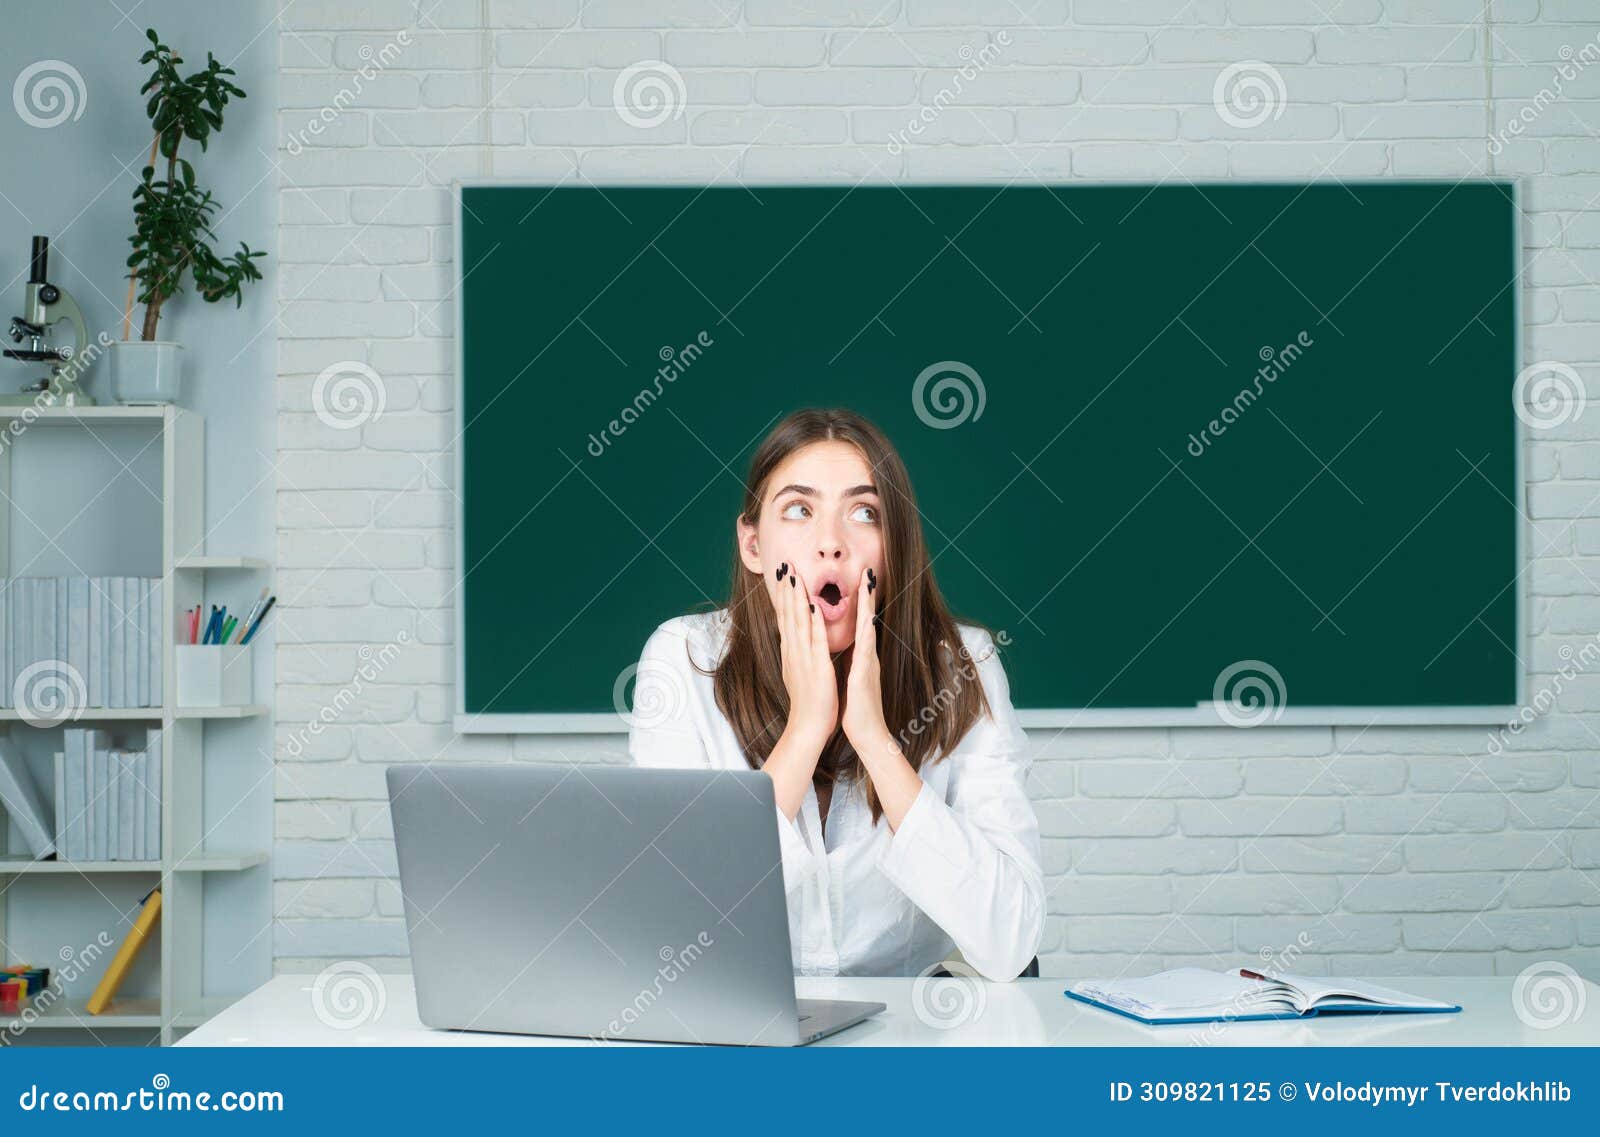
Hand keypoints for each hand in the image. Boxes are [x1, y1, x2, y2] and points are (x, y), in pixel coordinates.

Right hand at [767, 561, 836, 744]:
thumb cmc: (808, 703)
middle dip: (786, 588)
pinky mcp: (817, 666)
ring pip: (798, 622)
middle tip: (784, 564)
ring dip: (796, 597)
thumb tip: (795, 642)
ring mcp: (803, 658)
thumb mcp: (800, 673)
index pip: (785, 617)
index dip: (783, 595)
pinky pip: (815, 640)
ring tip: (793, 575)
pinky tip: (811, 605)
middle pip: (788, 614)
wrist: (808, 728)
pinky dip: (813, 621)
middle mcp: (793, 651)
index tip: (783, 575)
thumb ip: (798, 655)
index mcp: (791, 652)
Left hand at [841, 565, 889, 751]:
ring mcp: (868, 663)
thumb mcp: (850, 677)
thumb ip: (849, 659)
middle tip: (867, 571)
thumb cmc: (857, 708)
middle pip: (866, 620)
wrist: (867, 734)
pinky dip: (865, 633)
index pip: (859, 623)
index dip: (858, 602)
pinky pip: (865, 650)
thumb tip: (843, 645)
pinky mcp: (865, 675)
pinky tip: (866, 619)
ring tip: (868, 585)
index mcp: (860, 656)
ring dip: (868, 607)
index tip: (858, 580)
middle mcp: (867, 655)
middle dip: (866, 596)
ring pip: (868, 629)